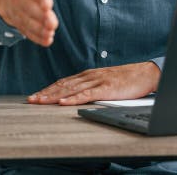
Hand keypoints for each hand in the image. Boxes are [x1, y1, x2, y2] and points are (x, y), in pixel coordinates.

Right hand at [0, 0, 77, 46]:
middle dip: (40, 16)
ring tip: (51, 32)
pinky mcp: (17, 21)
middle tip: (53, 23)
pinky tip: (47, 40)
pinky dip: (35, 36)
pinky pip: (25, 30)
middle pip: (29, 7)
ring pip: (26, 20)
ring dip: (38, 28)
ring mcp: (16, 9)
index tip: (48, 4)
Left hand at [27, 62, 160, 104]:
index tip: (36, 95)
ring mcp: (97, 81)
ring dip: (54, 96)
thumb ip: (92, 87)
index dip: (48, 89)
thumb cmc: (127, 79)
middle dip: (45, 93)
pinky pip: (87, 94)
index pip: (64, 82)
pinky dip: (73, 99)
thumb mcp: (105, 81)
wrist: (146, 73)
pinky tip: (63, 103)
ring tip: (40, 101)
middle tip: (31, 100)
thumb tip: (78, 95)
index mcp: (89, 74)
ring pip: (71, 89)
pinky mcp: (106, 88)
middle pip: (63, 85)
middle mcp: (90, 76)